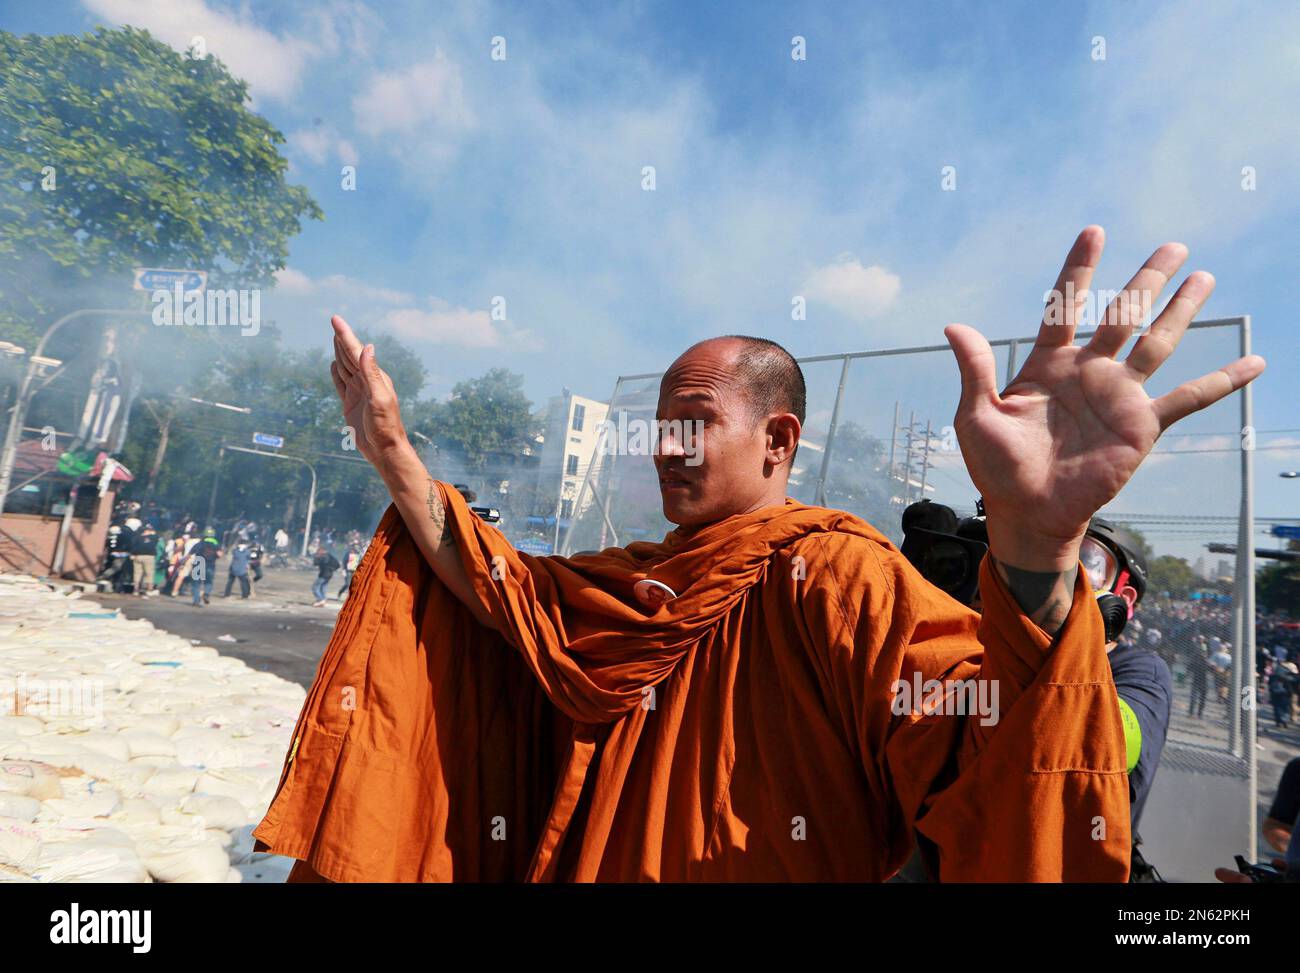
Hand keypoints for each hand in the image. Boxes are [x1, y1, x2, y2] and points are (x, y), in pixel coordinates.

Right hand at [329, 315, 410, 467]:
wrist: (385, 450)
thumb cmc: (385, 426)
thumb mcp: (378, 398)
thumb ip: (371, 373)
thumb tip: (367, 347)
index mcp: (374, 377)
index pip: (356, 351)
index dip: (344, 334)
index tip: (335, 319)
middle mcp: (366, 381)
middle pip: (349, 355)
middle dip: (342, 338)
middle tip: (335, 322)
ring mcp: (358, 392)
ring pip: (345, 367)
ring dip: (339, 352)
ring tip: (335, 337)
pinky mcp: (351, 404)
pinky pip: (341, 383)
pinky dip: (336, 373)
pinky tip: (334, 365)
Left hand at [946, 226, 1264, 571]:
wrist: (1027, 511)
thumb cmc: (997, 466)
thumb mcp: (977, 416)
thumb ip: (975, 370)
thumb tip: (953, 326)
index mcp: (1047, 364)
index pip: (1065, 306)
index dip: (1079, 270)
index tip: (1094, 232)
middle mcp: (1088, 372)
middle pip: (1123, 314)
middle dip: (1147, 279)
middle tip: (1173, 245)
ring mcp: (1119, 396)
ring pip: (1157, 342)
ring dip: (1182, 311)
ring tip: (1204, 277)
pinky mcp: (1142, 425)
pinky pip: (1189, 399)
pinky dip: (1222, 382)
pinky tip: (1253, 363)